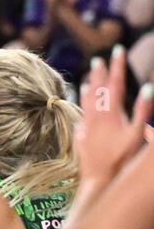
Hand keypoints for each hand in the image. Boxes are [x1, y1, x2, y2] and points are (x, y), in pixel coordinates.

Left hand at [77, 48, 153, 184]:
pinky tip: (82, 95)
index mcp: (110, 112)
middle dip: (101, 71)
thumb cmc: (121, 158)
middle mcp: (95, 115)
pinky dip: (84, 98)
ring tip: (91, 72)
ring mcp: (87, 124)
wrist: (98, 178)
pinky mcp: (82, 133)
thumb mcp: (137, 135)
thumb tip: (149, 87)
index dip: (117, 65)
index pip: (115, 83)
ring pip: (87, 98)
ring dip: (90, 83)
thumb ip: (142, 110)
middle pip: (98, 88)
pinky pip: (82, 109)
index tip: (118, 49)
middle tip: (101, 57)